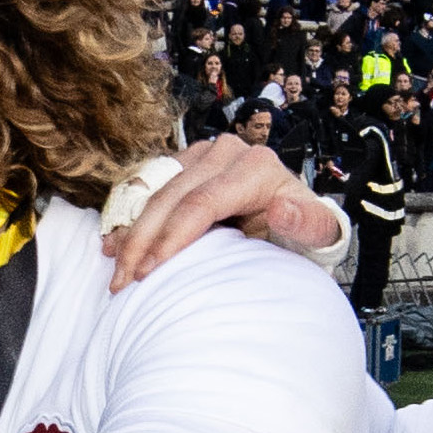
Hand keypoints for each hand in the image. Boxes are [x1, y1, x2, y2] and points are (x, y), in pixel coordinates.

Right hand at [105, 134, 345, 288]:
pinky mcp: (187, 160)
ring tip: (114, 269)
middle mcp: (227, 151)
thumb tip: (283, 208)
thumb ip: (309, 223)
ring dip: (132, 232)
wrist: (296, 216)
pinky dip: (133, 218)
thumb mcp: (319, 232)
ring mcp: (204, 153)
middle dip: (142, 242)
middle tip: (121, 281)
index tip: (148, 274)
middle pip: (172, 197)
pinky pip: (152, 188)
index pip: (201, 203)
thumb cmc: (305, 230)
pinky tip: (113, 245)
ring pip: (156, 192)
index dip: (171, 240)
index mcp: (256, 167)